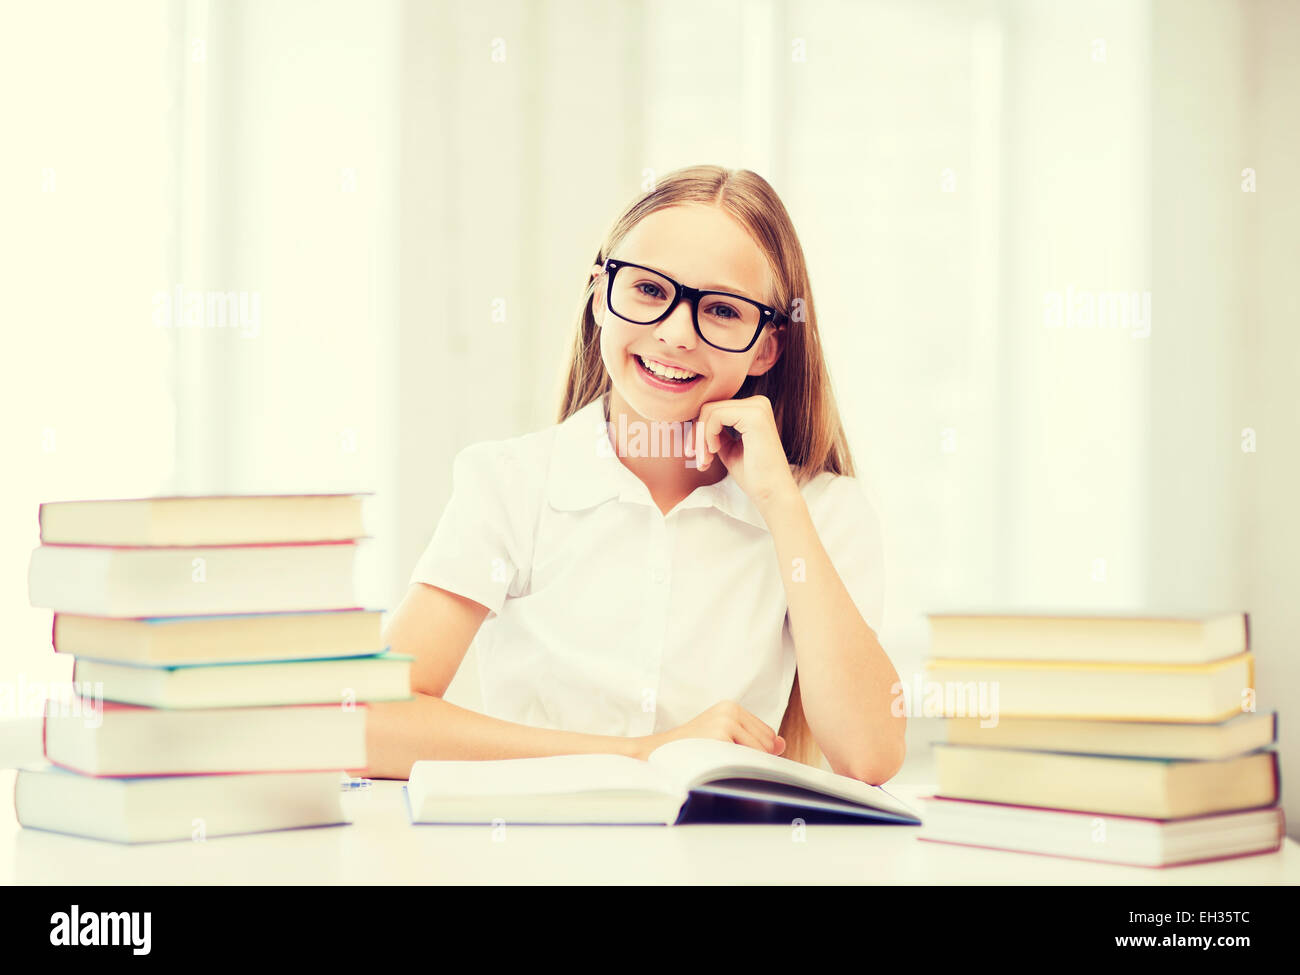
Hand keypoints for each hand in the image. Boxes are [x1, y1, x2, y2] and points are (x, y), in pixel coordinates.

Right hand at [631, 700, 785, 759]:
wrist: (656, 753)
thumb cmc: (690, 749)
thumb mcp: (721, 736)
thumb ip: (752, 738)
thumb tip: (781, 744)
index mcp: (730, 707)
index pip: (767, 734)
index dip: (758, 752)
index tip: (734, 757)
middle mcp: (729, 711)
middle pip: (767, 744)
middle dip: (753, 759)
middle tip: (722, 761)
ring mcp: (725, 723)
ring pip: (759, 754)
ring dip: (743, 765)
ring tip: (717, 762)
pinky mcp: (720, 738)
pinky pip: (747, 761)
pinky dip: (737, 770)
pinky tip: (716, 766)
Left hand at [692, 394, 798, 508]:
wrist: (772, 494)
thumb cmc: (752, 475)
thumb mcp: (728, 448)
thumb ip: (715, 432)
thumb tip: (693, 421)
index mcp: (753, 409)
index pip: (714, 408)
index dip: (699, 430)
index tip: (697, 455)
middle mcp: (758, 403)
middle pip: (709, 407)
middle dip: (696, 434)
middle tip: (697, 458)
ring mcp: (757, 407)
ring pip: (709, 410)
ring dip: (700, 437)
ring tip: (705, 460)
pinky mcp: (754, 416)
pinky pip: (715, 416)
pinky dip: (707, 435)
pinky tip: (714, 451)